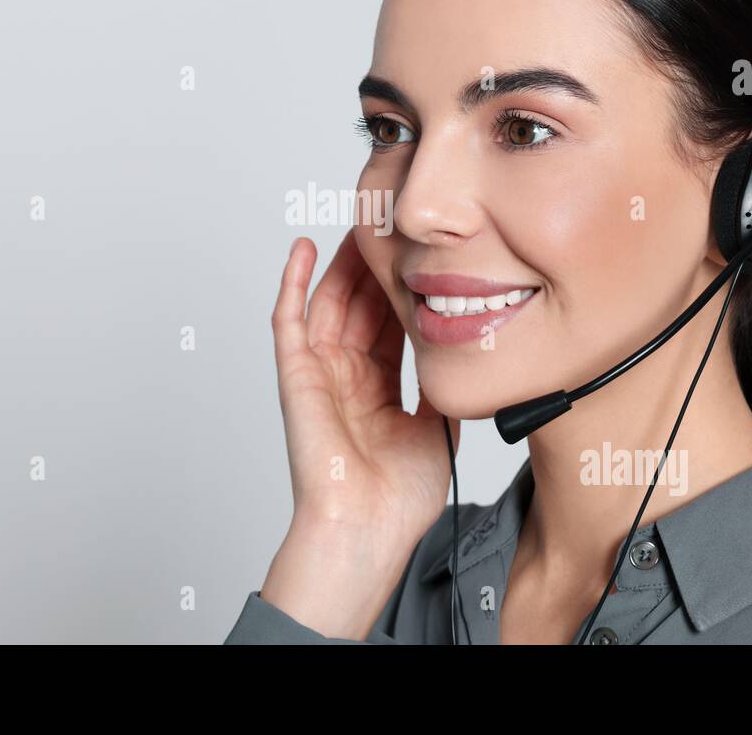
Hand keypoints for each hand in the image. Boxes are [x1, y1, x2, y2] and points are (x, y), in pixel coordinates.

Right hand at [259, 228, 458, 637]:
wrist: (368, 528)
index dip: (402, 287)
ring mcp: (319, 374)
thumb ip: (440, 388)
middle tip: (390, 222)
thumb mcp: (436, 428)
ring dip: (341, 263)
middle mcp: (346, 376)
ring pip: (328, 302)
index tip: (419, 252)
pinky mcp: (296, 376)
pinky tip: (303, 248)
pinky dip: (292, 283)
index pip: (389, 322)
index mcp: (377, 389)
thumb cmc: (397, 497)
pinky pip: (288, 321)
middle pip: (359, 305)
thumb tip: (463, 352)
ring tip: (358, 222)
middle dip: (374, 264)